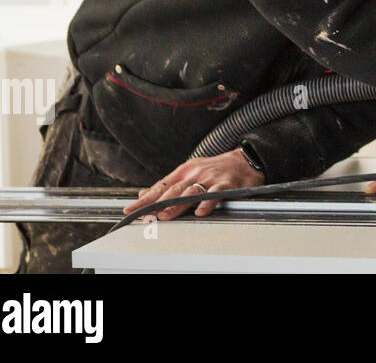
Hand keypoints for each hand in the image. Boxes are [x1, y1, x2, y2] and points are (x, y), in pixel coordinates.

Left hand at [122, 149, 264, 220]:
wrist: (245, 159)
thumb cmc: (216, 168)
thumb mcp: (191, 172)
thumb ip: (169, 185)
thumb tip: (144, 194)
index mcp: (185, 171)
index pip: (161, 186)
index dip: (145, 199)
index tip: (130, 209)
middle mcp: (196, 173)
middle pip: (173, 189)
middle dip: (158, 204)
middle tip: (146, 215)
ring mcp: (211, 178)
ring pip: (191, 191)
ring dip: (177, 204)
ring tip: (166, 215)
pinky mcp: (227, 184)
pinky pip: (215, 194)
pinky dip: (207, 203)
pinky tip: (200, 211)